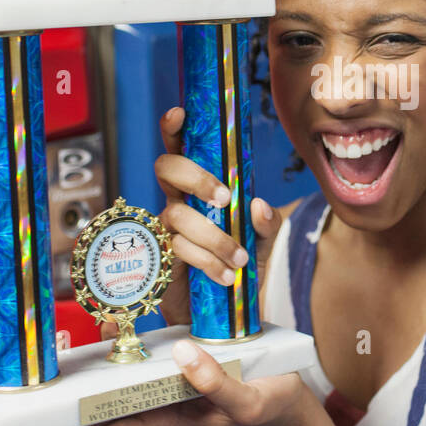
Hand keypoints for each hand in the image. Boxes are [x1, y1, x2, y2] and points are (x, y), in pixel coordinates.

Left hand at [54, 338, 308, 425]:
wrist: (286, 393)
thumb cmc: (267, 404)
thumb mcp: (248, 399)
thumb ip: (217, 383)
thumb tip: (182, 356)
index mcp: (165, 423)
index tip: (50, 412)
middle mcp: (153, 406)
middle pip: (92, 413)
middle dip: (64, 394)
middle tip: (52, 360)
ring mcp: (158, 386)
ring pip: (106, 383)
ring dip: (85, 365)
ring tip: (71, 338)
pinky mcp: (168, 364)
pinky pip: (129, 358)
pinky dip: (116, 341)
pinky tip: (115, 318)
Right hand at [152, 106, 284, 325]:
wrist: (225, 313)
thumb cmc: (239, 265)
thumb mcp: (262, 243)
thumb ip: (267, 223)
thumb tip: (258, 204)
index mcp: (198, 189)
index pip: (180, 150)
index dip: (173, 129)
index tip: (179, 112)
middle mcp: (177, 202)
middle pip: (166, 168)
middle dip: (195, 177)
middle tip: (225, 198)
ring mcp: (164, 230)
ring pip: (177, 215)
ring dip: (213, 236)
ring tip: (240, 259)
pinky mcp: (159, 259)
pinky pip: (177, 249)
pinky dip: (207, 261)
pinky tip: (227, 276)